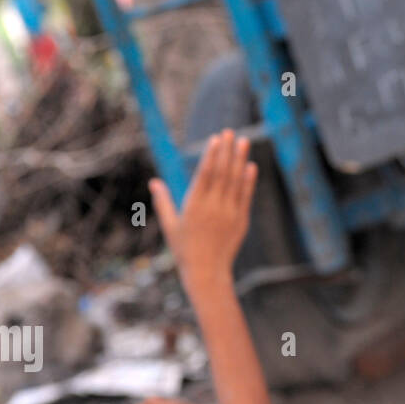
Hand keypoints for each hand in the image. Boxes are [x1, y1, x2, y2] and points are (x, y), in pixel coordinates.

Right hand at [150, 130, 256, 284]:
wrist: (206, 271)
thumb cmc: (184, 249)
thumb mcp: (170, 225)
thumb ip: (163, 202)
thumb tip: (154, 182)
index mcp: (194, 206)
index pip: (205, 174)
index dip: (211, 155)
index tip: (215, 139)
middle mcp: (213, 207)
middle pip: (222, 173)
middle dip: (226, 151)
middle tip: (230, 132)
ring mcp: (229, 213)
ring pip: (236, 181)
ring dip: (240, 160)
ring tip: (243, 141)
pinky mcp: (241, 220)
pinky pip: (246, 196)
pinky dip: (249, 181)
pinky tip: (250, 166)